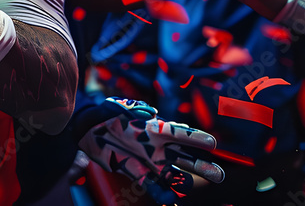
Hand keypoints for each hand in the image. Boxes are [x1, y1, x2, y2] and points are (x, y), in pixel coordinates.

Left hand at [76, 98, 223, 203]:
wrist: (85, 130)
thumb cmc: (102, 114)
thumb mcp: (114, 108)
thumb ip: (131, 109)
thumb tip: (151, 112)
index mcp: (153, 128)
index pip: (178, 133)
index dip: (195, 138)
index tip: (212, 144)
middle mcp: (155, 145)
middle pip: (182, 156)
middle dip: (200, 166)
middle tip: (218, 175)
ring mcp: (146, 160)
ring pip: (170, 173)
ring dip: (181, 182)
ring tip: (189, 190)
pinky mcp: (134, 170)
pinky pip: (149, 184)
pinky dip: (158, 192)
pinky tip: (168, 200)